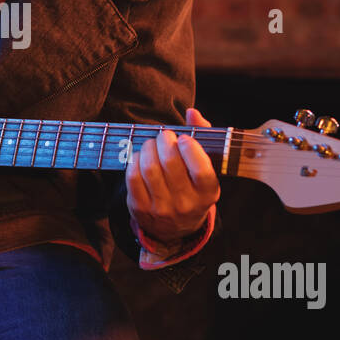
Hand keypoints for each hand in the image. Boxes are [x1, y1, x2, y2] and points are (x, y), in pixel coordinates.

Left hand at [124, 107, 219, 245]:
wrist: (176, 226)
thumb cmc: (192, 186)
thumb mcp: (206, 167)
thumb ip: (203, 136)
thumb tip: (192, 112)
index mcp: (207, 193)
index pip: (201, 169)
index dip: (190, 149)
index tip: (184, 138)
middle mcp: (186, 203)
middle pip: (170, 163)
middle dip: (165, 141)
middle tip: (164, 136)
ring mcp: (161, 208)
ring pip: (149, 168)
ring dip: (148, 148)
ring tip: (152, 144)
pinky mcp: (140, 208)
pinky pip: (133, 177)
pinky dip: (134, 161)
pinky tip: (141, 157)